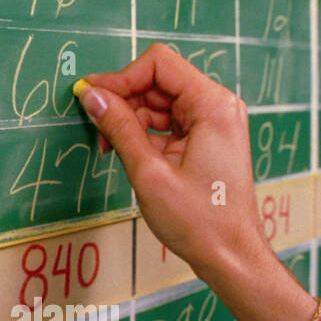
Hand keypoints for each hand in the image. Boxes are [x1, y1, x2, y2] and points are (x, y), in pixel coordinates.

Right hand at [75, 43, 265, 278]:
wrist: (230, 256)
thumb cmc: (199, 220)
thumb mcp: (148, 171)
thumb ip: (118, 127)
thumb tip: (91, 96)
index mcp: (213, 106)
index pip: (158, 64)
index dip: (120, 78)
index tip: (91, 98)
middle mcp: (218, 106)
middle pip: (158, 81)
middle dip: (123, 101)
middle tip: (98, 130)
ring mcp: (214, 122)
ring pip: (158, 102)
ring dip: (130, 120)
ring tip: (111, 149)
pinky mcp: (207, 138)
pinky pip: (167, 121)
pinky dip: (143, 133)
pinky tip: (130, 154)